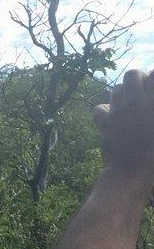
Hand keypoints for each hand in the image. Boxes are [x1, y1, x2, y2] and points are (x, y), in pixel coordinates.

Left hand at [93, 69, 153, 184]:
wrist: (133, 174)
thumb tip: (150, 106)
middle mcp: (136, 102)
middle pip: (132, 74)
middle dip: (138, 78)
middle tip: (144, 90)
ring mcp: (118, 111)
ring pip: (116, 89)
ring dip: (124, 93)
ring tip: (131, 103)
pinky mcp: (105, 123)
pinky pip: (100, 109)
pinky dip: (104, 112)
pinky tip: (112, 118)